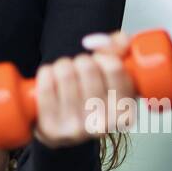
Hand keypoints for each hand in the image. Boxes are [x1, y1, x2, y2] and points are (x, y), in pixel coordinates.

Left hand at [33, 30, 137, 147]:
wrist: (62, 129)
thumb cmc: (91, 97)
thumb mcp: (114, 75)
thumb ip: (119, 48)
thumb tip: (101, 41)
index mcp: (126, 112)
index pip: (115, 67)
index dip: (103, 57)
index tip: (99, 63)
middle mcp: (104, 125)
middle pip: (86, 66)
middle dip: (80, 61)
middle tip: (79, 71)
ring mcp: (77, 129)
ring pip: (65, 72)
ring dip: (62, 66)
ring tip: (64, 76)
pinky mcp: (52, 129)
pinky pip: (45, 83)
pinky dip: (45, 74)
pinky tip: (50, 80)